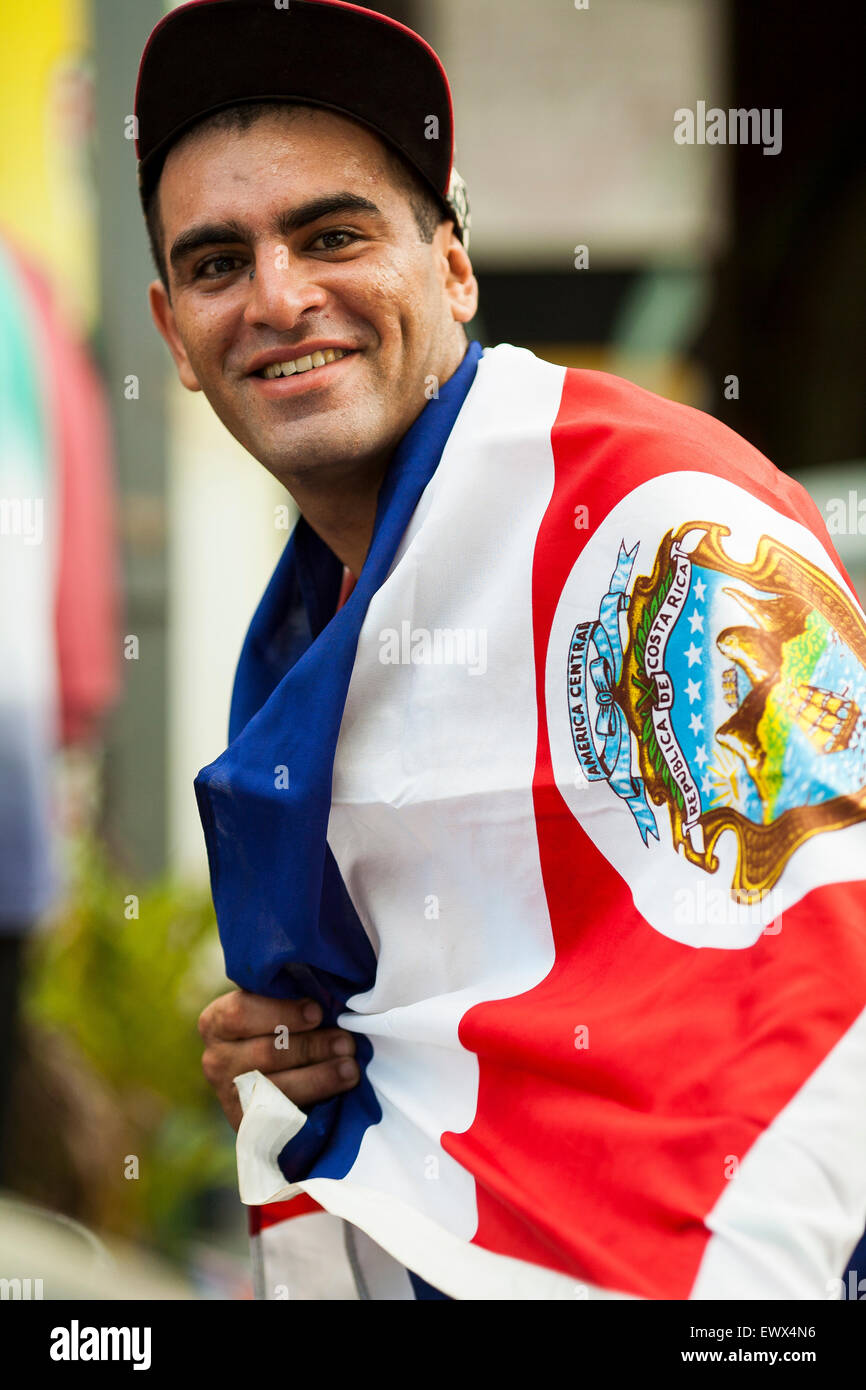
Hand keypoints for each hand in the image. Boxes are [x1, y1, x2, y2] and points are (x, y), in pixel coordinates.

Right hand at [198, 989, 358, 1130]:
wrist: (269, 1076)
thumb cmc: (279, 1027)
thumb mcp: (274, 1005)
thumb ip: (288, 996)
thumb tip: (324, 993)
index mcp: (217, 1022)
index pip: (241, 1012)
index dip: (282, 1012)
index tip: (317, 1012)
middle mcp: (215, 1059)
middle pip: (265, 1053)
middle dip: (312, 1047)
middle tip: (346, 1043)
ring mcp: (228, 1095)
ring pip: (276, 1088)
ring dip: (319, 1077)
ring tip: (350, 1068)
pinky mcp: (245, 1124)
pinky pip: (281, 1117)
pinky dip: (312, 1103)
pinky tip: (337, 1094)